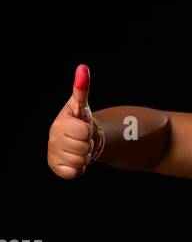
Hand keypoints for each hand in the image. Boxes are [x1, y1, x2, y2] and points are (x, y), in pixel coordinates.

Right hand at [47, 64, 96, 178]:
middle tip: (81, 140)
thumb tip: (83, 68)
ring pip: (81, 161)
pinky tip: (74, 159)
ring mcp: (53, 153)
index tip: (81, 127)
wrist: (73, 140)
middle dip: (87, 144)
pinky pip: (75, 173)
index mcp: (59, 123)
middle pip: (84, 147)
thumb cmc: (77, 120)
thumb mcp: (80, 105)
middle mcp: (53, 138)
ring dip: (84, 156)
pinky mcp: (56, 168)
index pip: (84, 132)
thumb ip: (81, 89)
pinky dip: (79, 168)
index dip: (88, 131)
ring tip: (78, 148)